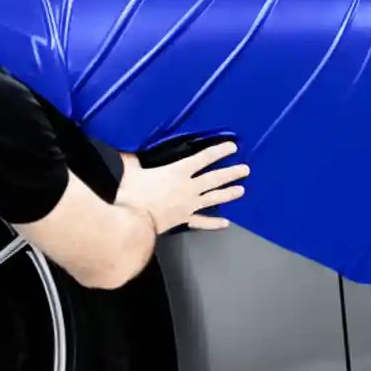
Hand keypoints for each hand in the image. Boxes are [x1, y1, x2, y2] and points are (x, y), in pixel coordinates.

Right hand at [114, 141, 247, 232]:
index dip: (219, 151)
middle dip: (231, 172)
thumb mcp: (130, 170)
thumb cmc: (132, 193)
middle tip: (246, 169)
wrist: (132, 222)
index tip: (232, 147)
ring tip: (242, 190)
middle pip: (214, 178)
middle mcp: (188, 187)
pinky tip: (225, 223)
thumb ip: (130, 158)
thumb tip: (124, 147)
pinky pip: (202, 222)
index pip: (204, 158)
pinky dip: (214, 223)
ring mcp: (189, 205)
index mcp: (178, 172)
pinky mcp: (184, 220)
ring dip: (228, 193)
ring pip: (214, 198)